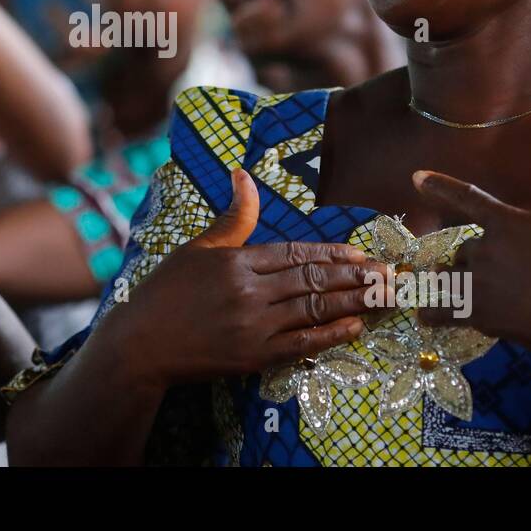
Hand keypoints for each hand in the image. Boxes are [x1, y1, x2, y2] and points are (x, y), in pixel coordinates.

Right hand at [113, 168, 390, 388]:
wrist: (140, 344)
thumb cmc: (165, 293)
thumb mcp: (197, 248)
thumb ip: (232, 217)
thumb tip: (244, 174)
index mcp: (237, 262)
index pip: (295, 254)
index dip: (331, 254)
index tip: (360, 253)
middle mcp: (250, 292)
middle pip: (312, 280)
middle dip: (355, 277)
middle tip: (389, 275)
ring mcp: (253, 326)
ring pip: (314, 309)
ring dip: (353, 302)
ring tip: (383, 297)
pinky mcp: (253, 357)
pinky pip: (301, 344)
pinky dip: (330, 335)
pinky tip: (354, 327)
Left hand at [412, 120, 530, 359]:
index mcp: (504, 221)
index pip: (465, 196)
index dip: (440, 186)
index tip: (416, 178)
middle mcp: (483, 249)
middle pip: (463, 247)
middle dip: (474, 256)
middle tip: (504, 271)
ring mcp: (477, 284)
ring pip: (449, 276)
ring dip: (453, 279)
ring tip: (468, 288)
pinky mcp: (478, 315)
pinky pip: (440, 311)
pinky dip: (431, 312)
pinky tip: (425, 314)